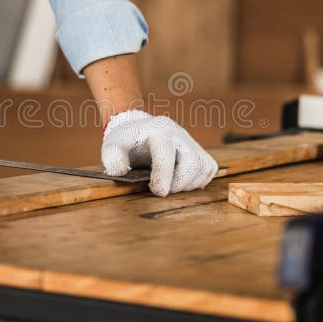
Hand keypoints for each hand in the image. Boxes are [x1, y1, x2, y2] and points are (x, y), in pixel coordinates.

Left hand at [101, 110, 217, 196]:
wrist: (138, 130)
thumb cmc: (125, 141)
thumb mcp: (112, 145)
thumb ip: (112, 157)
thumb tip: (120, 170)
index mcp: (157, 129)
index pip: (166, 155)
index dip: (163, 177)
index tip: (157, 191)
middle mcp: (178, 133)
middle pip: (192, 162)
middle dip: (179, 183)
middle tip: (164, 190)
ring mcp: (190, 141)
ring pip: (204, 166)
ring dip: (190, 184)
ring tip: (172, 187)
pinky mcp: (198, 150)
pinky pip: (210, 167)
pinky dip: (200, 180)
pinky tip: (183, 183)